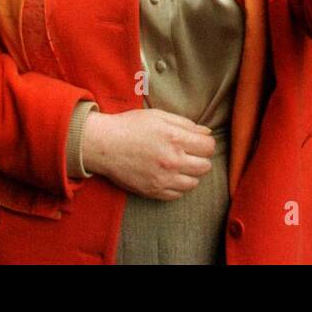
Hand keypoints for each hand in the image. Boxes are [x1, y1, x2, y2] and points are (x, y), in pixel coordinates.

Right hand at [81, 109, 215, 199]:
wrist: (103, 145)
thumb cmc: (130, 126)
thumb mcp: (159, 116)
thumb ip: (186, 124)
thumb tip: (207, 133)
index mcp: (175, 139)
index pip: (208, 147)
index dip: (205, 143)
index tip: (198, 142)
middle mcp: (172, 161)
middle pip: (205, 167)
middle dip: (200, 158)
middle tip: (188, 153)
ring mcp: (163, 179)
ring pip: (194, 183)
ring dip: (190, 173)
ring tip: (178, 165)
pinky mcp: (153, 192)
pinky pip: (177, 195)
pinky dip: (177, 186)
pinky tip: (168, 175)